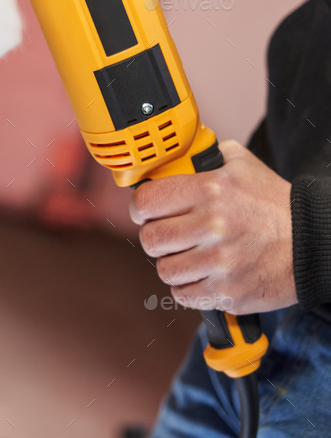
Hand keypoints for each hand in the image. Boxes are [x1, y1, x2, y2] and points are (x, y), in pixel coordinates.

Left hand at [130, 140, 296, 313]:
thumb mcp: (242, 165)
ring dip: (172, 264)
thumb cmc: (274, 203)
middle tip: (169, 234)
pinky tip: (202, 274)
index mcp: (211, 190)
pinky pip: (183, 295)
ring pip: (165, 270)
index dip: (140, 207)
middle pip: (151, 239)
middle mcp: (213, 225)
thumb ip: (207, 158)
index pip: (148, 200)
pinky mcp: (228, 292)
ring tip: (189, 255)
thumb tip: (175, 157)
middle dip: (155, 237)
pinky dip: (188, 287)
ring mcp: (220, 262)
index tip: (144, 211)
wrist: (313, 242)